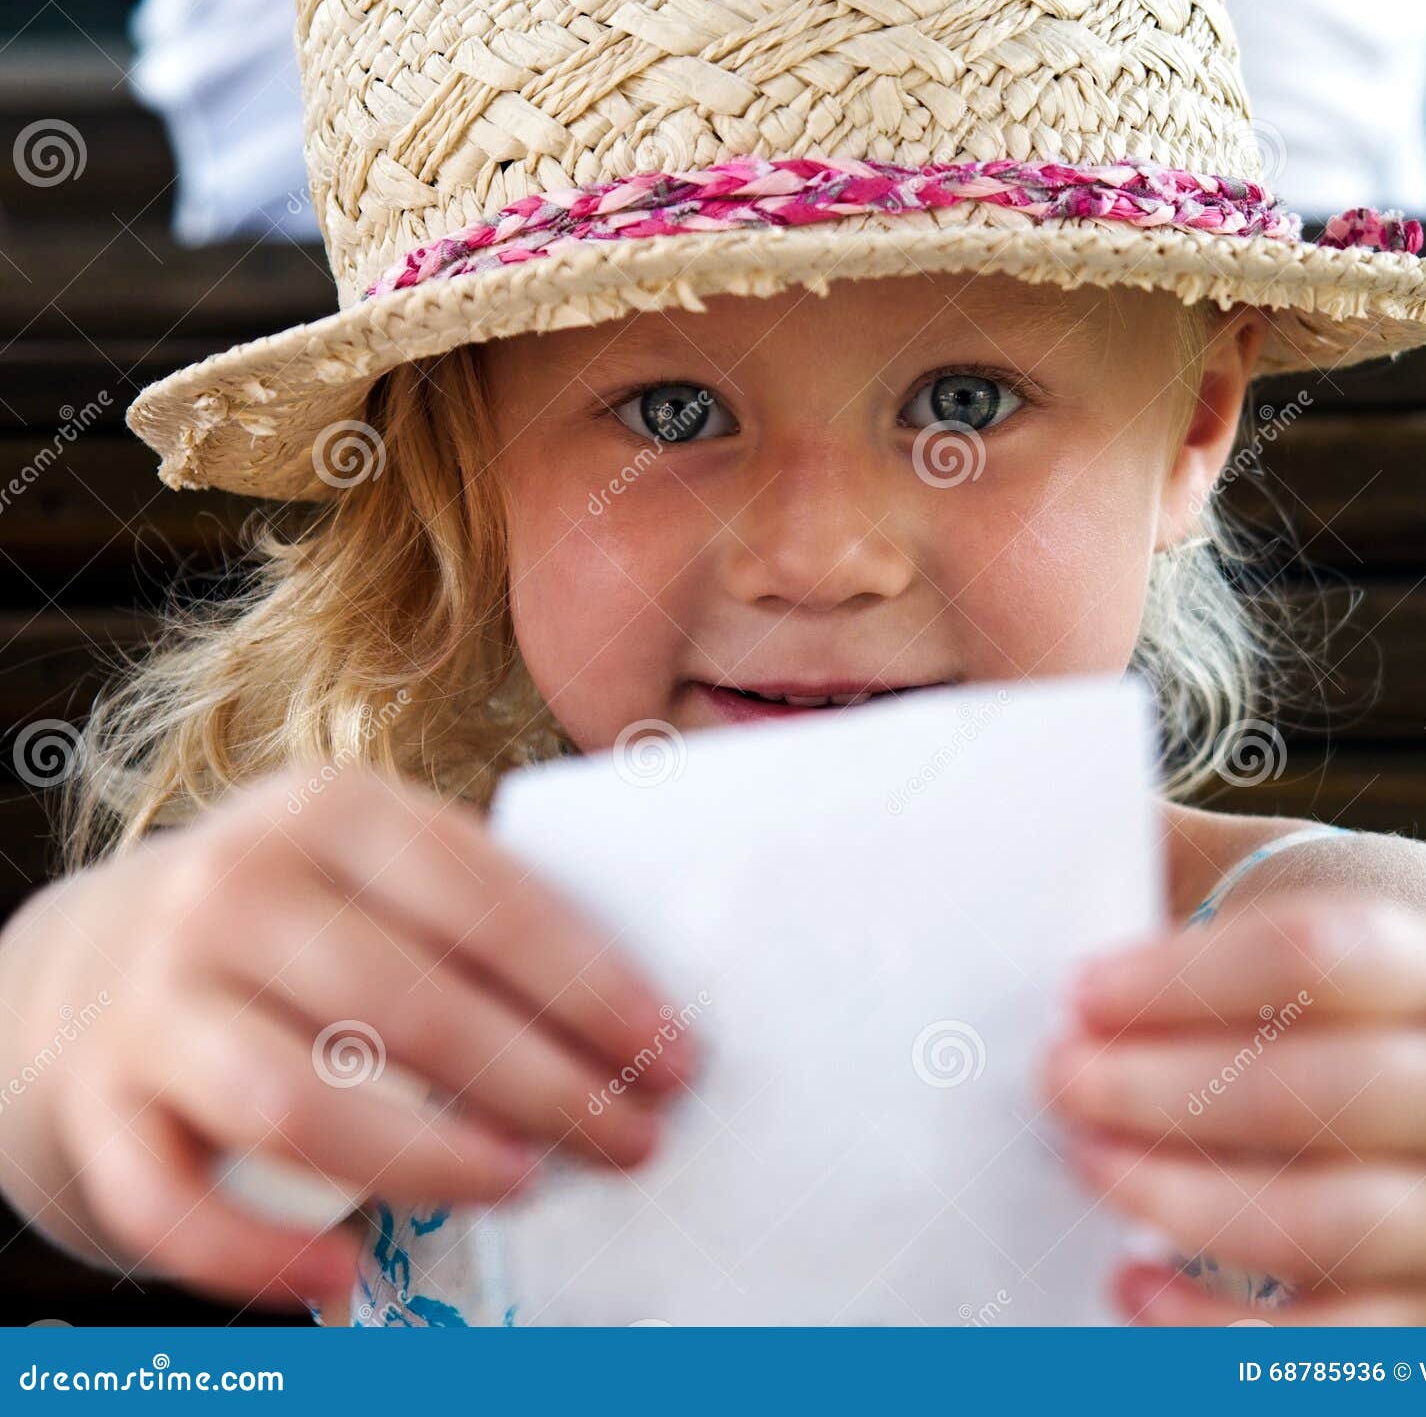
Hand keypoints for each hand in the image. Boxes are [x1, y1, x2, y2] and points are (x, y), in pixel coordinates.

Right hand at [0, 765, 694, 1311]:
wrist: (89, 962)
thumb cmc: (292, 923)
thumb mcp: (372, 871)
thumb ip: (474, 915)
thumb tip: (633, 1015)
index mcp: (330, 812)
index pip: (481, 898)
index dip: (587, 982)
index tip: (672, 1050)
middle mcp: (235, 888)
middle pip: (408, 1002)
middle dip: (542, 1080)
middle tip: (631, 1136)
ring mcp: (154, 996)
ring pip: (299, 1100)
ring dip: (428, 1156)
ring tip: (523, 1182)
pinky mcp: (93, 1101)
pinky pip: (174, 1200)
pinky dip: (260, 1256)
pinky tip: (344, 1277)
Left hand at [1037, 893, 1425, 1324]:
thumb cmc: (1373, 1014)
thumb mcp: (1328, 930)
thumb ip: (1197, 874)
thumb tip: (1046, 829)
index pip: (1314, 956)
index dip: (1183, 974)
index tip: (1079, 988)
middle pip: (1312, 1093)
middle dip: (1164, 1089)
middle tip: (1056, 1077)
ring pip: (1319, 1221)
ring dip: (1181, 1198)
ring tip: (1083, 1160)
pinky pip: (1328, 1343)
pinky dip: (1219, 1329)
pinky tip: (1129, 1282)